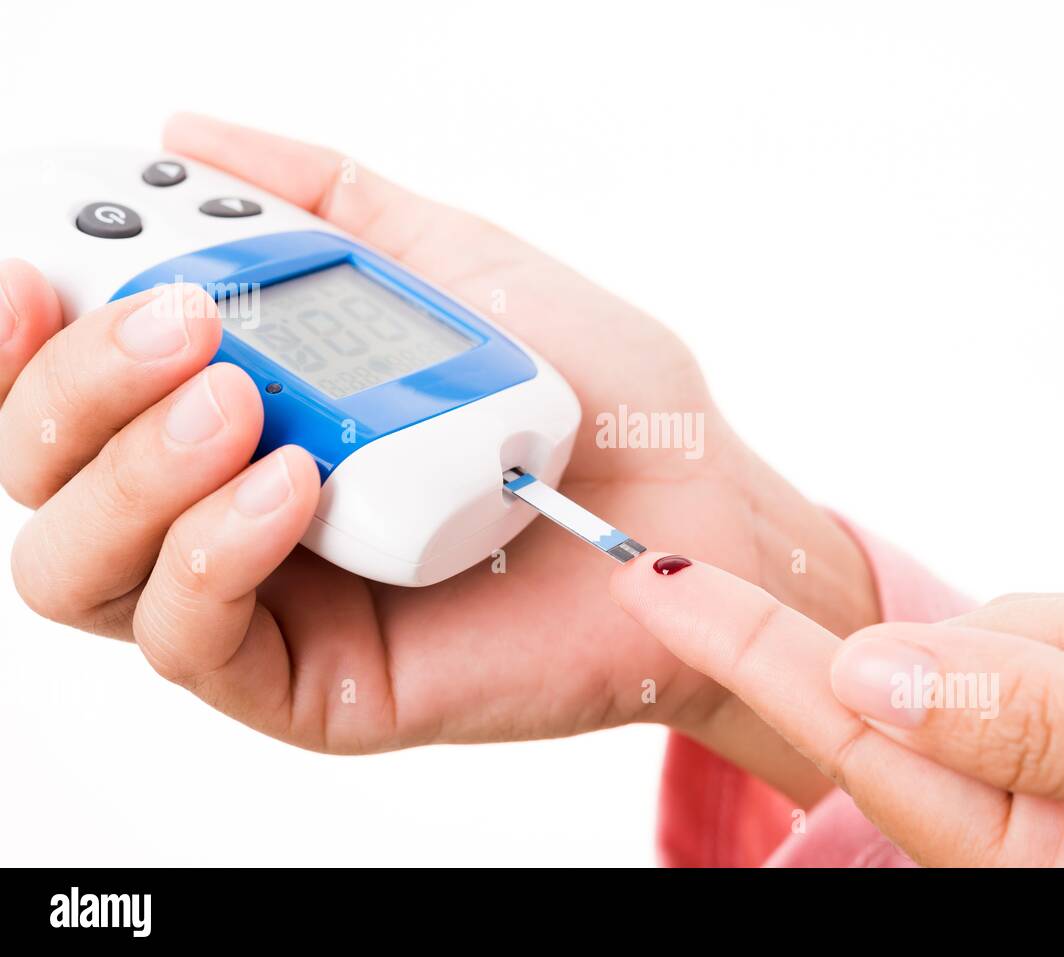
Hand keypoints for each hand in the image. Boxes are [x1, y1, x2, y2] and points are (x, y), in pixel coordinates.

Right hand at [0, 116, 875, 767]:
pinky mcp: (310, 683)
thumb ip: (321, 205)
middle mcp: (226, 505)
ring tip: (236, 395)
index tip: (38, 256)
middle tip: (172, 313)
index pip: (73, 381)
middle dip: (74, 382)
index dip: (27, 325)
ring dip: (130, 465)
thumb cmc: (589, 390)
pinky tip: (293, 483)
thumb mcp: (450, 262)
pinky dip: (214, 549)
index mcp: (244, 406)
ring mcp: (265, 600)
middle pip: (47, 471)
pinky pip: (192, 638)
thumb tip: (186, 135)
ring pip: (78, 565)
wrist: (693, 500)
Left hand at [610, 553, 1063, 865]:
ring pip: (1015, 634)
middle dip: (1041, 644)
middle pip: (946, 670)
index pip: (857, 742)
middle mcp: (1026, 831)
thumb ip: (1049, 723)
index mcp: (1038, 868)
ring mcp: (1058, 778)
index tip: (655, 584)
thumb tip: (876, 675)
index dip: (750, 652)